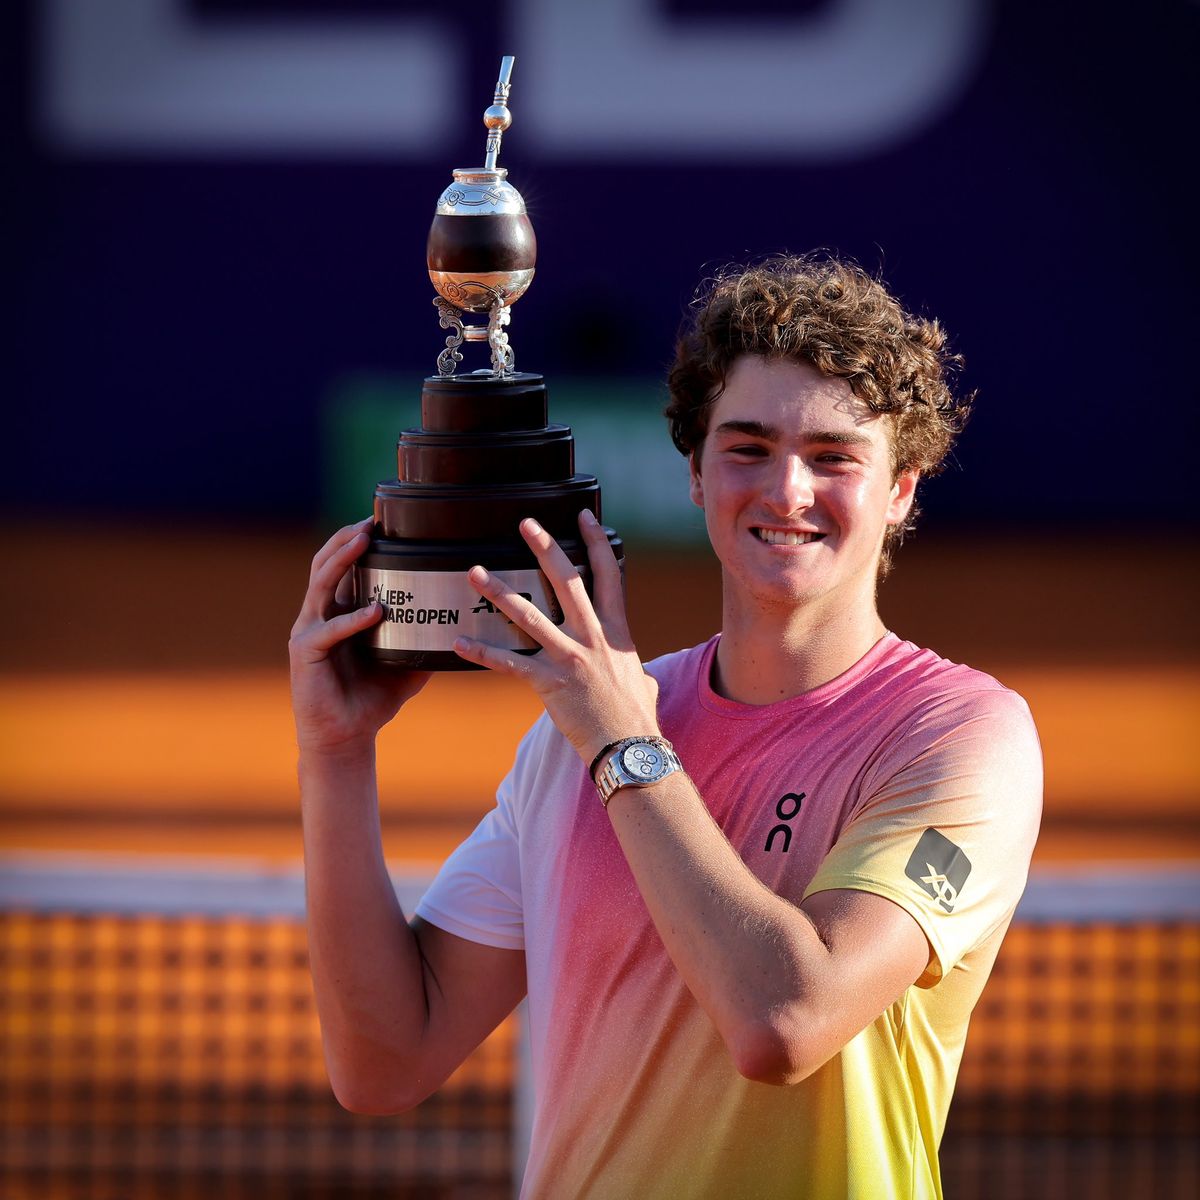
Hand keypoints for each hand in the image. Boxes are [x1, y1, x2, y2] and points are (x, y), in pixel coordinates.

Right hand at [289, 518, 430, 754]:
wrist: (346, 737)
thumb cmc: (373, 700)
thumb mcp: (408, 665)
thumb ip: (427, 642)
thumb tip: (464, 627)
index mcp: (340, 611)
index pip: (343, 566)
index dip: (356, 541)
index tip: (380, 521)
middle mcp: (320, 615)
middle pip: (324, 563)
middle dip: (345, 539)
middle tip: (370, 521)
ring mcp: (309, 631)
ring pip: (320, 584)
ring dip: (341, 560)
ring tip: (362, 541)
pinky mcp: (305, 653)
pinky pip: (329, 630)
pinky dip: (352, 619)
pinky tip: (375, 611)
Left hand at [452, 510, 658, 765]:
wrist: (629, 748)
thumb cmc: (636, 717)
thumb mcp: (641, 679)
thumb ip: (632, 664)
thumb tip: (639, 670)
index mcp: (616, 631)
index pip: (608, 575)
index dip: (596, 542)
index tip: (584, 516)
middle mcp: (592, 636)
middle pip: (567, 581)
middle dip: (545, 548)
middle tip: (525, 523)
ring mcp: (570, 657)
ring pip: (529, 614)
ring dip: (499, 591)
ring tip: (474, 572)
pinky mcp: (549, 682)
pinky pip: (509, 663)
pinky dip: (482, 652)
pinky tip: (458, 642)